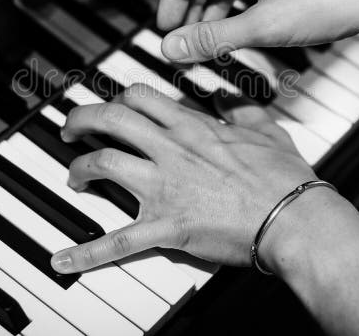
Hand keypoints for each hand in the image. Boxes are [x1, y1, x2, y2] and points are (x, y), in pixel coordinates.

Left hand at [49, 83, 330, 273]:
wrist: (296, 218)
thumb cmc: (287, 181)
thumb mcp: (269, 132)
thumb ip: (243, 111)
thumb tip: (229, 97)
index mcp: (195, 128)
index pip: (142, 98)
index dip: (119, 98)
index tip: (113, 107)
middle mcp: (173, 150)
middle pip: (111, 118)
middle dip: (82, 119)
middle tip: (71, 129)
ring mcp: (166, 186)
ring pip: (104, 162)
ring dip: (80, 167)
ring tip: (74, 176)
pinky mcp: (167, 226)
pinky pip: (118, 240)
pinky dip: (85, 252)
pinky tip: (63, 260)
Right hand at [156, 0, 358, 61]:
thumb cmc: (334, 0)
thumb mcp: (262, 26)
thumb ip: (211, 38)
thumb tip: (172, 47)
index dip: (171, 0)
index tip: (165, 29)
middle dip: (194, 6)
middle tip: (184, 38)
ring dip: (218, 6)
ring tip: (211, 38)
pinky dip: (243, 2)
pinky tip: (244, 25)